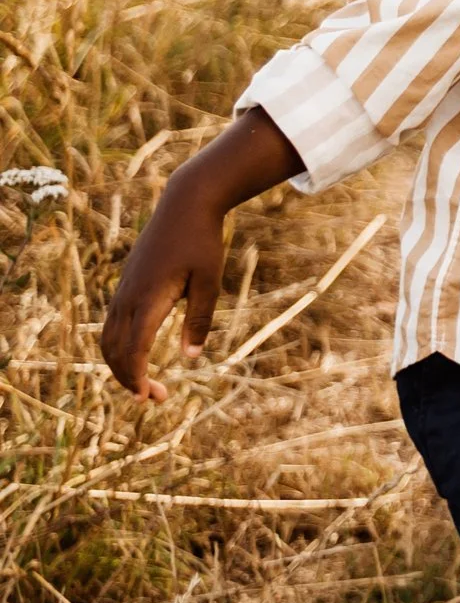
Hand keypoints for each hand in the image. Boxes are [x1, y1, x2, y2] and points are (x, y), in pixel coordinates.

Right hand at [101, 178, 229, 402]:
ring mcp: (123, 289)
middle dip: (129, 379)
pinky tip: (139, 356)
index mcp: (149, 298)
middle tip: (156, 398)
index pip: (134, 350)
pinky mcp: (125, 284)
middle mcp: (128, 296)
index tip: (149, 397)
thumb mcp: (209, 281)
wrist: (185, 204)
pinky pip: (112, 324)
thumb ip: (199, 320)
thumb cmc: (202, 241)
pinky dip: (119, 347)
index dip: (137, 378)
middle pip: (114, 350)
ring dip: (121, 365)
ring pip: (108, 339)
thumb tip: (191, 357)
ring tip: (146, 384)